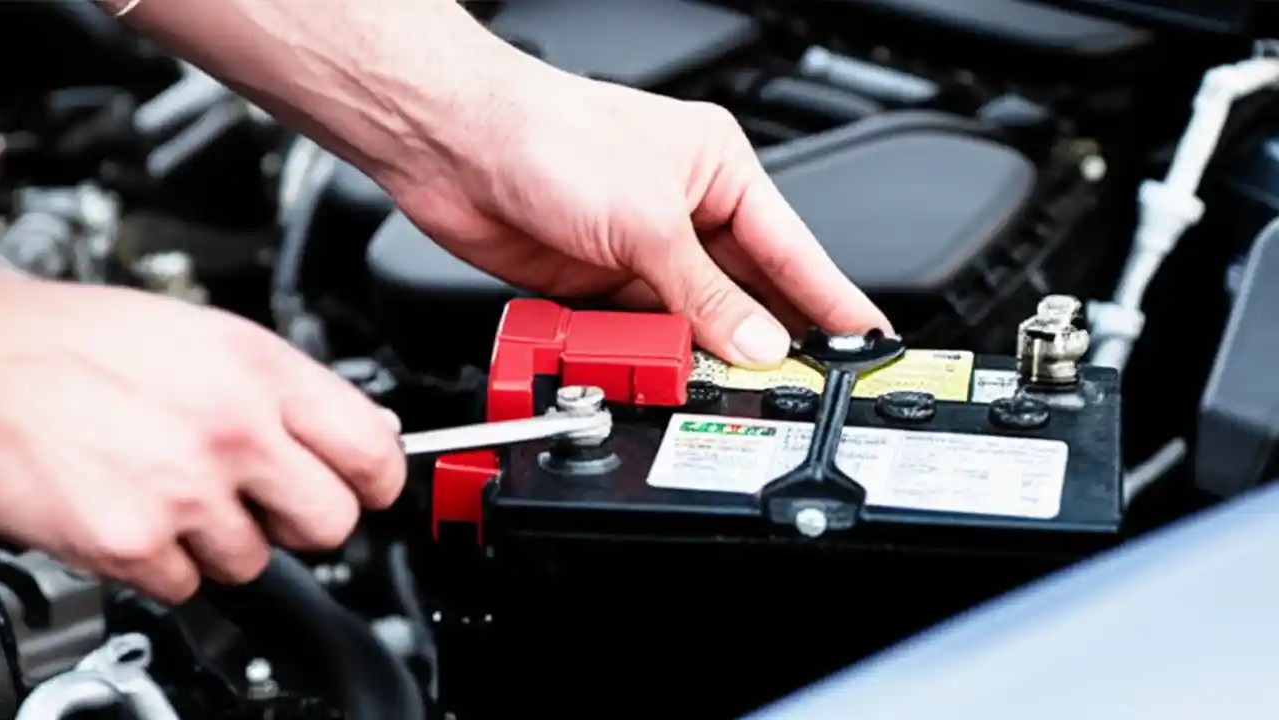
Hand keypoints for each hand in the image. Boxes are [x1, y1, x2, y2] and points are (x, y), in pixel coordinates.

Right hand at [0, 279, 404, 603]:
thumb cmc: (87, 344)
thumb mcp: (212, 338)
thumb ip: (293, 390)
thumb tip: (366, 433)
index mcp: (262, 371)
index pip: (374, 452)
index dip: (376, 480)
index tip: (367, 487)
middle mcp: (233, 430)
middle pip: (332, 523)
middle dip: (304, 519)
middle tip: (267, 498)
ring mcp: (185, 491)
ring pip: (255, 561)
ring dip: (223, 539)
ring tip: (175, 487)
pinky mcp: (133, 543)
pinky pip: (186, 585)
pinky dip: (163, 563)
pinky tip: (137, 509)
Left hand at [388, 62, 892, 368]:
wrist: (454, 147)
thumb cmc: (548, 136)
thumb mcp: (648, 220)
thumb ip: (705, 293)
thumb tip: (757, 343)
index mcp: (717, 171)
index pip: (792, 249)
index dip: (830, 299)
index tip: (865, 340)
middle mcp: (683, 211)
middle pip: (746, 292)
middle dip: (769, 337)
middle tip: (803, 383)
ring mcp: (640, 251)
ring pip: (694, 321)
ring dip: (708, 354)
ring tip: (736, 387)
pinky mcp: (598, 283)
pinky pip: (643, 334)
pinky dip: (656, 357)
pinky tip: (673, 374)